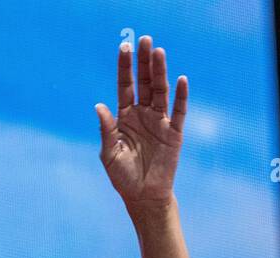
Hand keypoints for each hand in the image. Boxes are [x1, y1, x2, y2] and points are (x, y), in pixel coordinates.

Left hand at [94, 35, 186, 208]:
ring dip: (160, 72)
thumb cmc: (123, 177)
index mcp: (125, 117)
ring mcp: (159, 122)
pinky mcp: (174, 133)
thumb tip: (99, 106)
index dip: (125, 68)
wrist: (143, 197)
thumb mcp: (109, 154)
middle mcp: (143, 115)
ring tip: (158, 52)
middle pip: (145, 82)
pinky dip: (180, 96)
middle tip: (144, 40)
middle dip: (144, 62)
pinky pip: (178, 111)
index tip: (124, 48)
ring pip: (161, 91)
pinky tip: (181, 80)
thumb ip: (106, 130)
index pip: (125, 86)